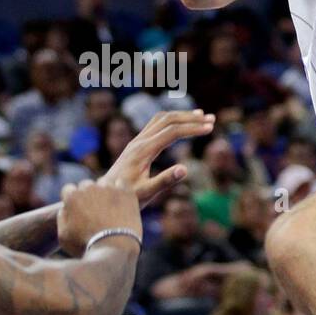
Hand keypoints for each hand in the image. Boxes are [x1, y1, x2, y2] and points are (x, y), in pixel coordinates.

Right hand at [57, 179, 141, 258]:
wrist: (113, 250)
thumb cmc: (86, 246)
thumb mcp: (63, 236)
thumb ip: (62, 218)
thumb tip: (64, 208)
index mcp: (72, 196)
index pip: (68, 190)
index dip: (72, 200)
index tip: (77, 210)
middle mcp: (89, 187)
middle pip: (86, 185)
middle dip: (88, 196)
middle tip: (94, 211)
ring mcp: (109, 188)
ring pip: (104, 183)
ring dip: (104, 192)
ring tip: (108, 209)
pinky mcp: (126, 192)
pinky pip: (121, 184)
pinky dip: (120, 191)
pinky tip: (120, 204)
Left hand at [100, 108, 214, 206]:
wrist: (103, 196)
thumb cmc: (125, 198)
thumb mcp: (146, 193)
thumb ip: (164, 181)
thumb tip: (184, 169)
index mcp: (143, 150)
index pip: (172, 131)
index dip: (192, 128)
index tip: (210, 128)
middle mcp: (139, 141)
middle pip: (168, 120)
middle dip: (191, 118)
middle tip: (212, 120)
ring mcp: (137, 141)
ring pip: (162, 119)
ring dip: (182, 116)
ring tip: (202, 117)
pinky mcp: (137, 145)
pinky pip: (156, 125)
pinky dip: (173, 121)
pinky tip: (183, 124)